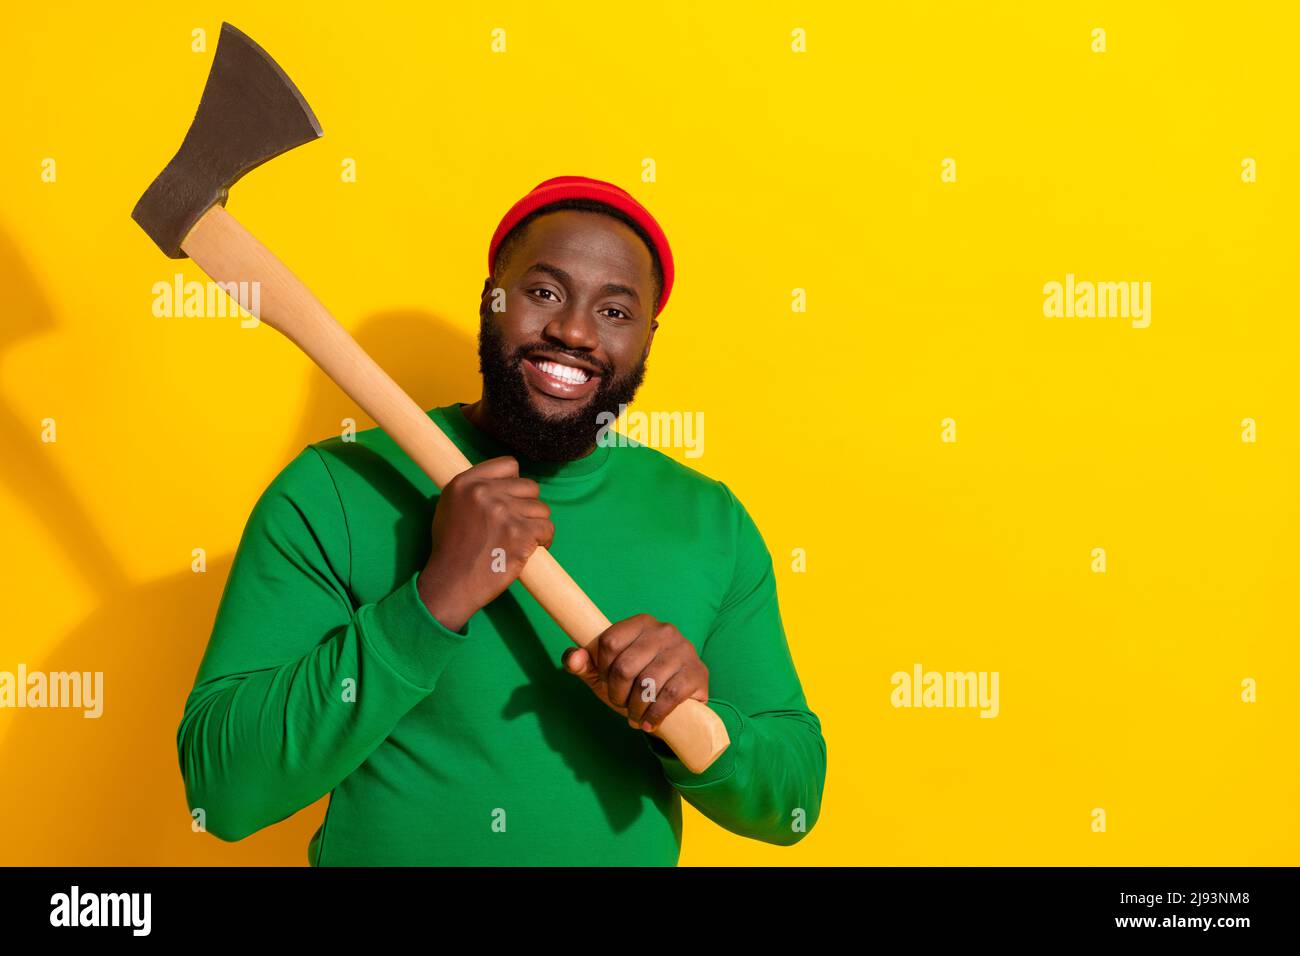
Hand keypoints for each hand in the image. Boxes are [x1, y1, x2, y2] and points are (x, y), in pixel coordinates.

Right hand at [417, 456, 553, 631]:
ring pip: (541, 508)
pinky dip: (544, 540)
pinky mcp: (520, 534)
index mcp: (466, 482)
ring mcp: (503, 513)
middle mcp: (484, 493)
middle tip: (517, 525)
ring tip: (522, 539)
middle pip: (530, 486)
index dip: (514, 483)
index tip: (510, 500)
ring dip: (536, 524)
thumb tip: (505, 480)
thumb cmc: (451, 549)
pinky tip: (532, 548)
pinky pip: (547, 529)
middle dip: (527, 506)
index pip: (509, 464)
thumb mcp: (450, 506)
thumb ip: (474, 488)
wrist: (452, 583)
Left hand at [562, 614, 708, 732]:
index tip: (607, 681)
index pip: (609, 642)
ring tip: (635, 715)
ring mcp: (684, 650)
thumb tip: (572, 659)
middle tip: (621, 703)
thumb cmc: (635, 683)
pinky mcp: (697, 672)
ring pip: (646, 683)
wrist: (676, 702)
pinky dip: (654, 714)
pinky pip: (669, 695)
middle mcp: (664, 631)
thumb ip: (583, 663)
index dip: (602, 668)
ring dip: (635, 708)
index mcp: (640, 623)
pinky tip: (649, 722)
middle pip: (625, 666)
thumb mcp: (605, 672)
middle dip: (617, 693)